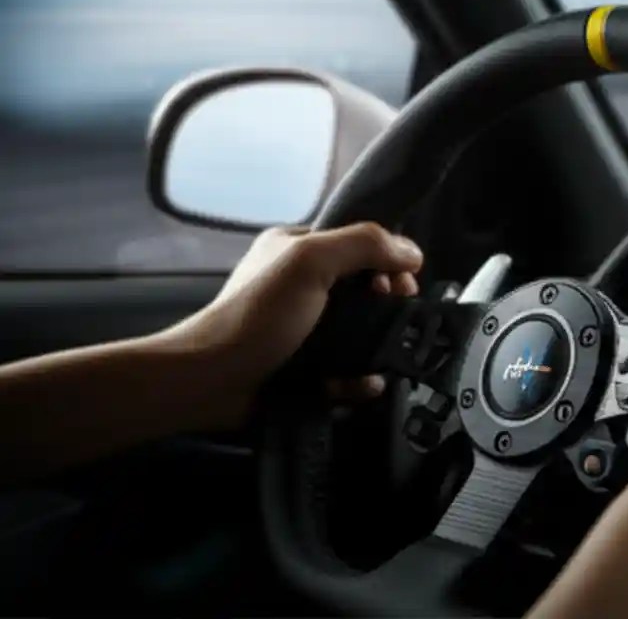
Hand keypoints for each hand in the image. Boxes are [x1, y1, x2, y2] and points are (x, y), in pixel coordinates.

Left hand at [166, 222, 423, 429]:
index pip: (358, 244)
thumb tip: (413, 253)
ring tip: (380, 362)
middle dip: (387, 309)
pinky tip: (361, 384)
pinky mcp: (306, 366)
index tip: (404, 285)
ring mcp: (303, 328)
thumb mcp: (310, 262)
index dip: (388, 262)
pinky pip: (347, 369)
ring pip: (361, 333)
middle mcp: (300, 284)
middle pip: (366, 291)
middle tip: (397, 322)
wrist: (212, 382)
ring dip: (377, 349)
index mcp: (296, 248)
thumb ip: (364, 245)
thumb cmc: (257, 315)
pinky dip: (358, 380)